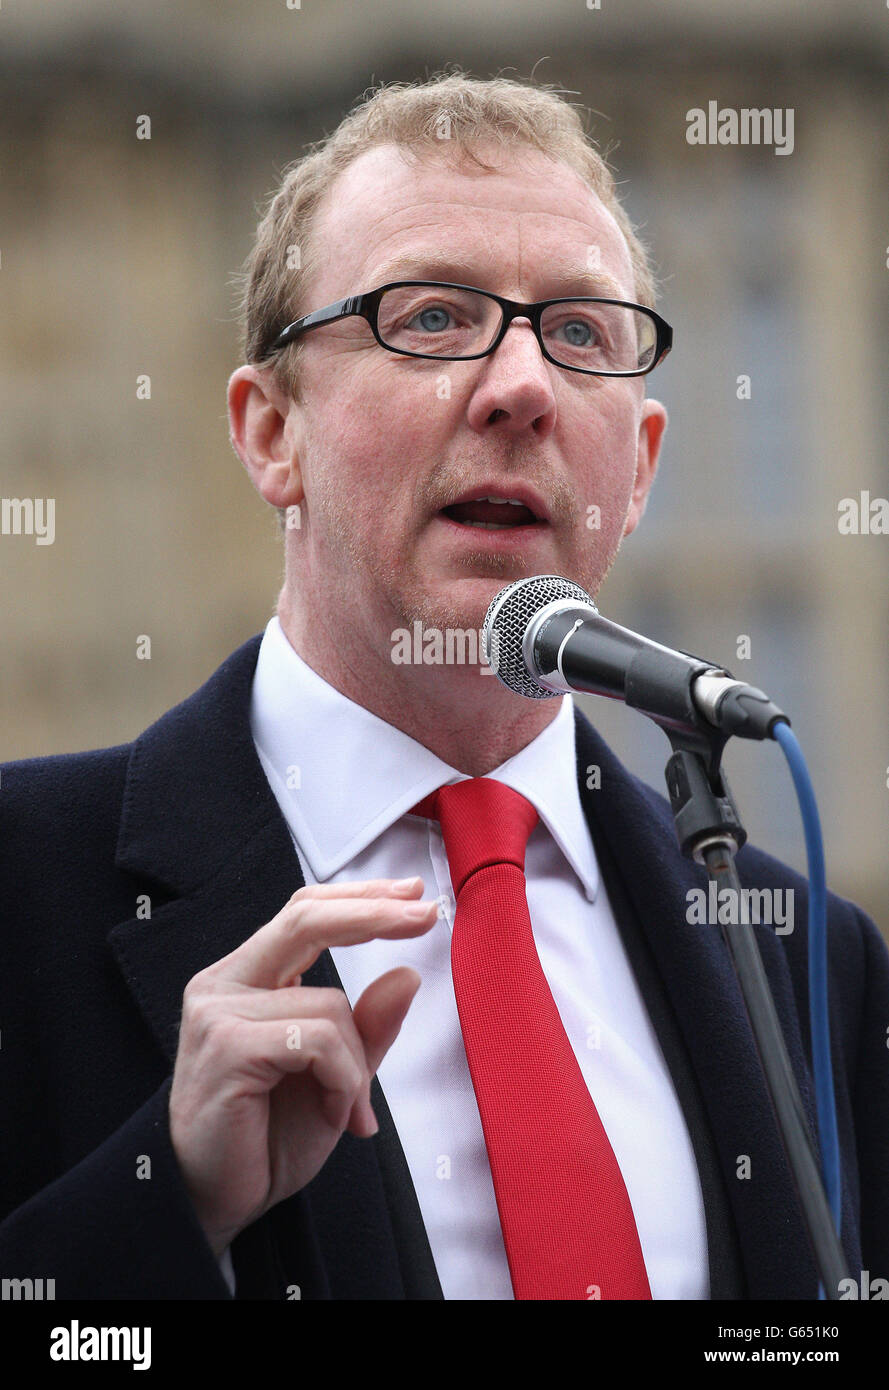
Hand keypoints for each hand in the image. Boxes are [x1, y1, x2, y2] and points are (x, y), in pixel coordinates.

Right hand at [168, 877, 436, 1255]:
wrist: (216, 1202)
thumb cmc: (268, 1138)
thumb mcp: (338, 1076)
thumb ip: (368, 1027)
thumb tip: (407, 975)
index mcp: (246, 979)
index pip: (303, 912)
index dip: (358, 898)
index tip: (413, 894)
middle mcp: (224, 984)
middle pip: (307, 919)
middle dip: (375, 913)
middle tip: (428, 915)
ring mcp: (219, 1012)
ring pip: (331, 1003)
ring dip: (357, 1064)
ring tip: (346, 1109)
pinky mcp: (227, 1045)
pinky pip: (318, 1041)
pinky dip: (343, 1080)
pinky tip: (334, 1114)